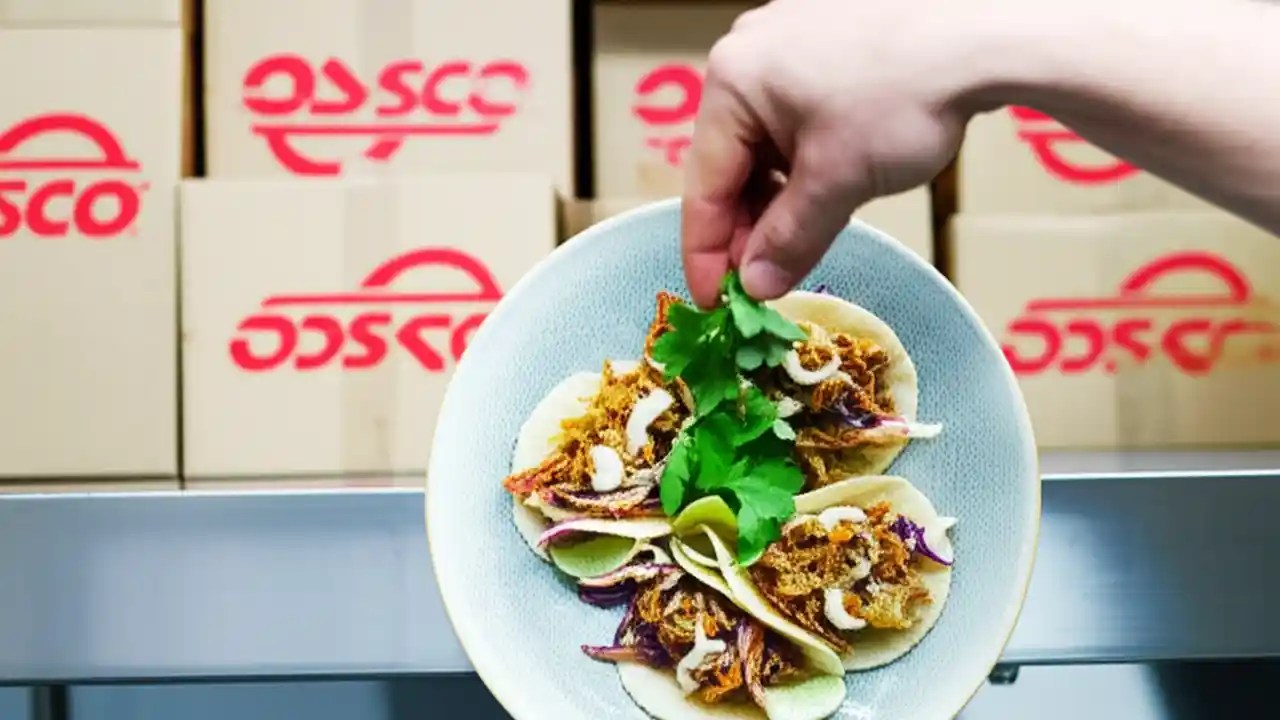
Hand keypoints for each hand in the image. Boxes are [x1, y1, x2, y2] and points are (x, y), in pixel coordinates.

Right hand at [680, 0, 987, 306]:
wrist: (987, 32)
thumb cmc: (906, 97)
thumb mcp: (838, 182)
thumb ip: (790, 239)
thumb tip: (757, 287)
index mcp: (732, 82)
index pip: (703, 185)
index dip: (706, 255)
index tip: (714, 303)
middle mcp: (747, 53)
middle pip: (731, 163)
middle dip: (748, 228)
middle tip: (764, 282)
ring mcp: (787, 42)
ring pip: (765, 144)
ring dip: (778, 199)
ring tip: (800, 242)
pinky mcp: (825, 42)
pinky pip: (794, 119)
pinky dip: (802, 165)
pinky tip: (824, 195)